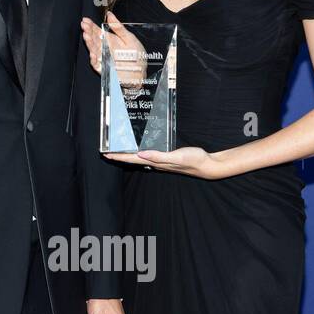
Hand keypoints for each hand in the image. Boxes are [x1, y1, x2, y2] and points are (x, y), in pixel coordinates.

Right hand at [80, 11, 144, 85]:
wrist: (141, 74)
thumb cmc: (137, 57)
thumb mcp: (130, 38)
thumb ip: (118, 28)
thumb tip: (109, 15)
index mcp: (111, 40)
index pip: (98, 31)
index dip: (91, 26)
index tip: (86, 20)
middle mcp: (106, 49)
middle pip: (94, 40)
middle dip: (88, 32)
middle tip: (84, 25)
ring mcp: (104, 59)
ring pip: (94, 50)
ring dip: (89, 43)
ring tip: (86, 35)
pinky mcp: (104, 69)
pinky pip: (97, 64)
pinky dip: (94, 59)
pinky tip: (92, 53)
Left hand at [103, 145, 226, 178]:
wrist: (206, 164)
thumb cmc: (193, 159)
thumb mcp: (176, 156)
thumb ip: (159, 156)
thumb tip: (141, 155)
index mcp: (156, 162)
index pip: (133, 159)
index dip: (119, 157)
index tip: (106, 154)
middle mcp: (156, 163)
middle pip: (133, 159)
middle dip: (120, 156)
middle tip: (107, 151)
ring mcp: (161, 161)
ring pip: (140, 157)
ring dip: (128, 154)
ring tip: (118, 149)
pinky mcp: (166, 157)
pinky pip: (149, 155)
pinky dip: (140, 152)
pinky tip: (140, 149)